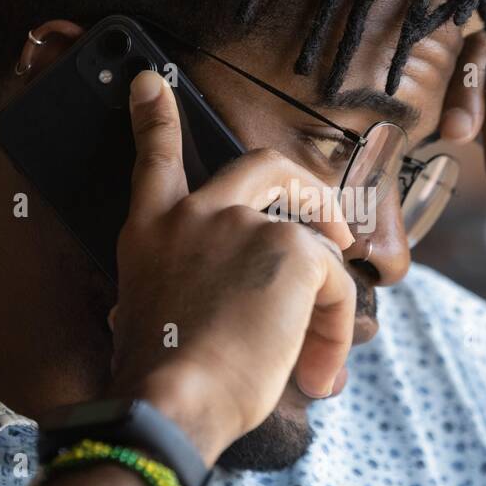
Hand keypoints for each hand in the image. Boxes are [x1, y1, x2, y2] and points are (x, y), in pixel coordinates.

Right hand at [108, 70, 356, 465]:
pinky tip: (317, 371)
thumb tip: (217, 312)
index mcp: (150, 232)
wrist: (172, 402)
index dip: (156, 118)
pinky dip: (335, 329)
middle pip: (262, 165)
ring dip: (325, 294)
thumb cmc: (162, 381)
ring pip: (312, 243)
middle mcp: (194, 215)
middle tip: (330, 223)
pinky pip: (335, 285)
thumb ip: (183, 293)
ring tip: (321, 350)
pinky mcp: (292, 249)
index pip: (155, 157)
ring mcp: (244, 225)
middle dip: (304, 186)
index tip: (150, 83)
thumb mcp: (150, 320)